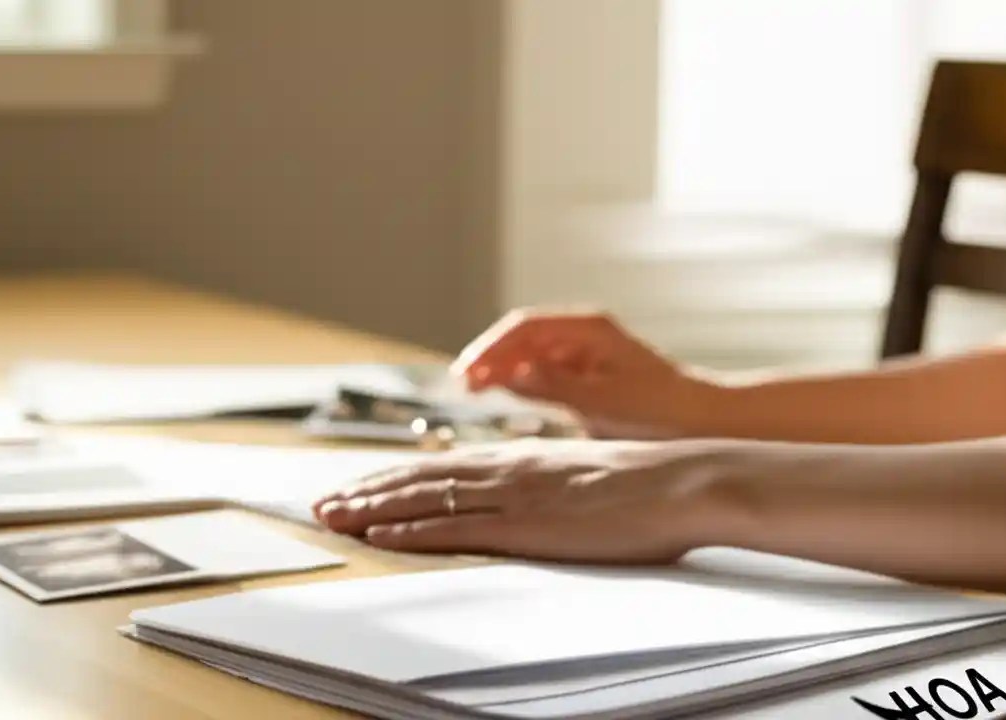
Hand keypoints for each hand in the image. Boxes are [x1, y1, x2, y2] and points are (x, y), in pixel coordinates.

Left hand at [311, 439, 738, 562]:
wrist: (681, 482)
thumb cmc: (647, 484)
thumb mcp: (589, 476)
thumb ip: (551, 484)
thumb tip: (535, 499)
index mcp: (524, 457)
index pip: (443, 466)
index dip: (396, 476)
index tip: (362, 485)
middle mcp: (508, 469)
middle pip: (422, 477)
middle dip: (368, 490)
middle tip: (325, 503)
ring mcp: (514, 496)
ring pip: (425, 499)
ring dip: (373, 508)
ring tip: (333, 517)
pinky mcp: (525, 525)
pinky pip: (454, 528)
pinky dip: (410, 530)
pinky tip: (379, 535)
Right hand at [451, 309, 717, 437]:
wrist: (708, 424)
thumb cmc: (664, 412)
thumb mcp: (603, 403)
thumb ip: (554, 386)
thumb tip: (509, 373)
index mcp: (591, 329)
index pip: (524, 328)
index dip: (489, 349)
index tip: (467, 373)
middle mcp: (588, 336)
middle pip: (523, 337)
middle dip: (491, 358)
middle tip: (462, 386)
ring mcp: (590, 355)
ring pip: (532, 354)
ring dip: (504, 369)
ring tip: (476, 392)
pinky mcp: (593, 378)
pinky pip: (547, 372)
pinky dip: (524, 382)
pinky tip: (509, 398)